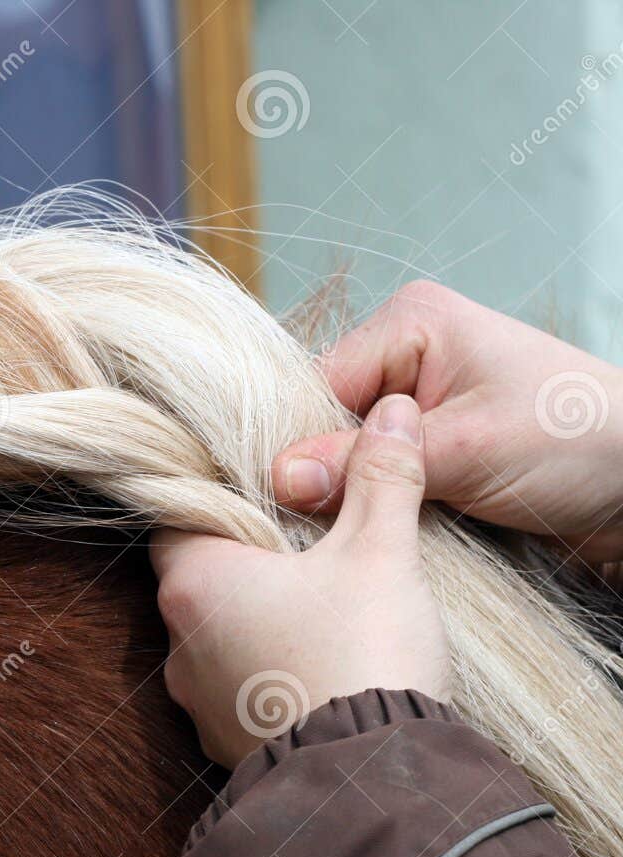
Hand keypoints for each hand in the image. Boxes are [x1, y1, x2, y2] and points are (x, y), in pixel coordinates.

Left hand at [153, 395, 450, 766]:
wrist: (372, 782)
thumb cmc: (364, 654)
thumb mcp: (382, 553)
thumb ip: (381, 479)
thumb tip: (392, 415)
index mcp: (195, 582)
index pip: (176, 518)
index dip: (216, 500)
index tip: (261, 493)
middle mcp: (177, 642)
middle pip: (197, 580)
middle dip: (245, 562)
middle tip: (303, 546)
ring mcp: (196, 700)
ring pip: (216, 641)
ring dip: (256, 624)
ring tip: (318, 611)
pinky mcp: (225, 745)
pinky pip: (238, 694)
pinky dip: (268, 678)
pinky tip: (318, 670)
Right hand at [272, 280, 622, 561]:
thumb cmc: (580, 444)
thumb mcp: (468, 452)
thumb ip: (370, 466)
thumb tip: (277, 477)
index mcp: (410, 322)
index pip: (314, 386)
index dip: (299, 447)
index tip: (291, 506)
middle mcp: (404, 354)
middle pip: (321, 422)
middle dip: (329, 476)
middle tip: (336, 527)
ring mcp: (415, 402)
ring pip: (342, 457)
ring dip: (353, 499)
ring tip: (366, 532)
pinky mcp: (426, 445)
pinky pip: (371, 478)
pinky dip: (375, 508)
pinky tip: (383, 530)